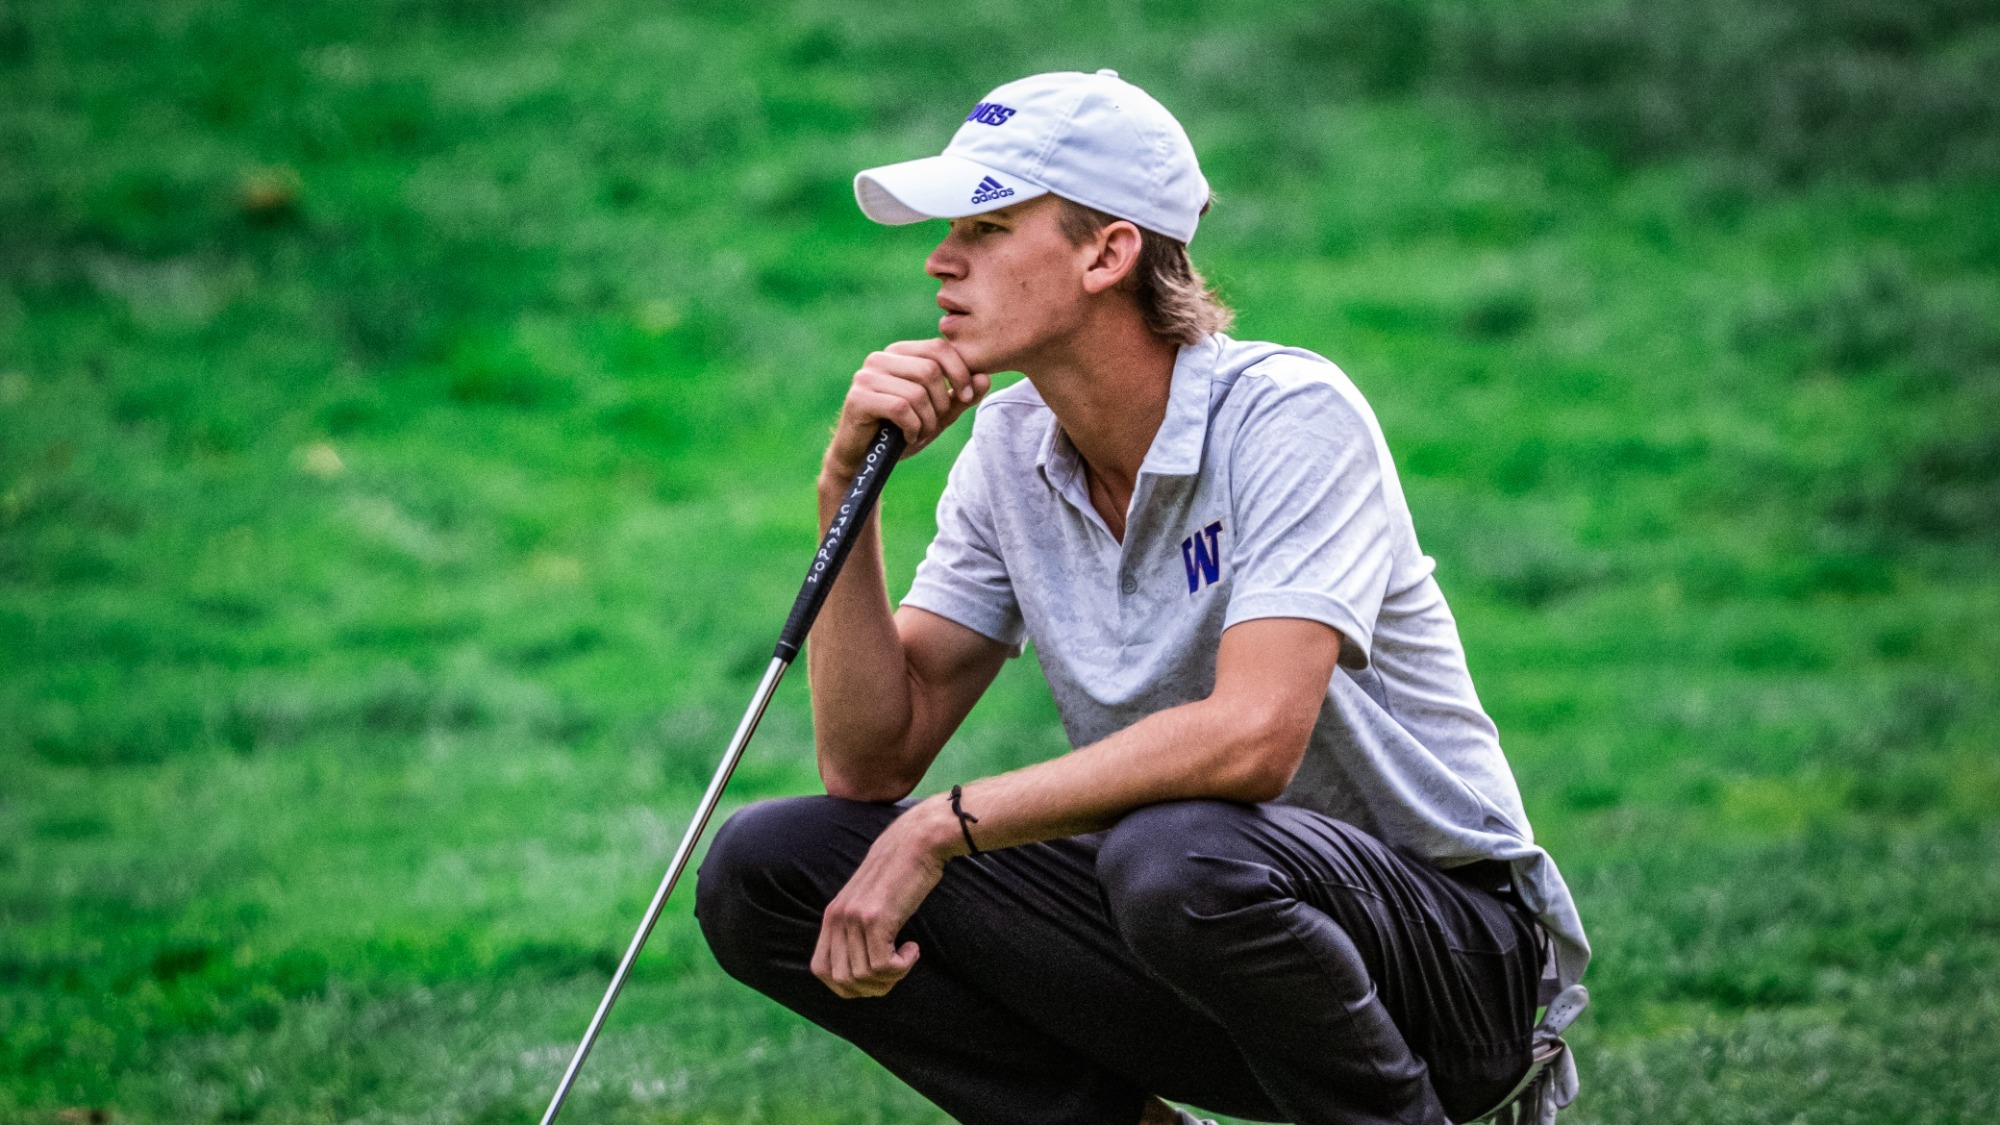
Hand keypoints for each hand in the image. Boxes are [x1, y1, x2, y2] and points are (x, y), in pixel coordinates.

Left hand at [811, 799, 957, 997]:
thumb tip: (863, 970)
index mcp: (832, 916)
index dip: (845, 986)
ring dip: (891, 977)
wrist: (917, 841)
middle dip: (872, 988)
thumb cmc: (901, 872)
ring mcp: (854, 918)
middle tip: (896, 972)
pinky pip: (882, 965)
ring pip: (863, 976)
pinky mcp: (876, 918)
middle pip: (842, 980)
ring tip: (907, 955)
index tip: (873, 978)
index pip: (821, 971)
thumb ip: (858, 927)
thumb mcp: (870, 900)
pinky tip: (914, 948)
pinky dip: (902, 967)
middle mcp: (837, 918)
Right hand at [824, 339, 989, 483]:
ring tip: (919, 434)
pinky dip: (912, 428)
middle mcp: (880, 358)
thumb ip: (961, 397)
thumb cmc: (900, 433)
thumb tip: (985, 377)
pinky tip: (907, 437)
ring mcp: (866, 376)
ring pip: (917, 392)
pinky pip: (901, 408)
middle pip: (930, 370)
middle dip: (941, 403)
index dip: (960, 372)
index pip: (939, 347)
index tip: (965, 398)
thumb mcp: (938, 415)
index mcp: (900, 353)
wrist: (864, 461)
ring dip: (927, 421)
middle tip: (934, 425)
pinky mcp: (858, 397)